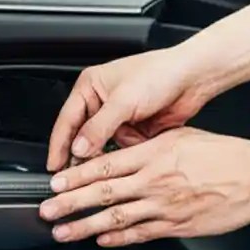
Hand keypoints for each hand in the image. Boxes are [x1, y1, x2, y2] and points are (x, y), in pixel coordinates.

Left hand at [39, 128, 249, 246]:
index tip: (55, 181)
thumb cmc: (225, 154)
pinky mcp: (177, 226)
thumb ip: (148, 147)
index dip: (76, 175)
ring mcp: (164, 206)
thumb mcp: (181, 138)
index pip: (105, 165)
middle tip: (47, 210)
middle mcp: (154, 181)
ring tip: (63, 232)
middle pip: (102, 193)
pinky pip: (141, 233)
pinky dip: (118, 238)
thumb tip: (120, 150)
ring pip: (116, 217)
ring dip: (85, 226)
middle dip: (70, 203)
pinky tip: (101, 240)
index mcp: (154, 155)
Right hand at [47, 48, 215, 170]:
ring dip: (104, 157)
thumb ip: (98, 127)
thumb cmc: (161, 73)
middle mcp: (101, 103)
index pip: (67, 120)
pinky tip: (125, 161)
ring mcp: (118, 117)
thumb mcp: (124, 101)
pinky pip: (122, 149)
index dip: (59, 145)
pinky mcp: (134, 129)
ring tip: (99, 172)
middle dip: (80, 155)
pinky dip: (124, 156)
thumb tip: (78, 148)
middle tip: (72, 177)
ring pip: (102, 146)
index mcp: (91, 87)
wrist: (195, 77)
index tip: (54, 165)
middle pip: (82, 136)